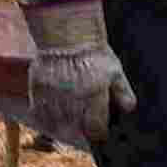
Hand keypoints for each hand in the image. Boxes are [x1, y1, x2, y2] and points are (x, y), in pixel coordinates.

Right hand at [23, 0, 136, 144]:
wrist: (65, 33)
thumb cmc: (92, 51)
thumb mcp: (114, 70)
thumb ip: (122, 92)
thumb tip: (128, 109)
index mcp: (94, 96)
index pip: (96, 129)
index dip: (99, 133)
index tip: (99, 131)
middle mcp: (73, 100)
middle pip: (76, 130)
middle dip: (82, 129)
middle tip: (85, 122)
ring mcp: (53, 96)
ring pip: (57, 125)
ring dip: (64, 125)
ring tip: (70, 117)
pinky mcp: (38, 91)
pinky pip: (40, 114)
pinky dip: (46, 118)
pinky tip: (53, 113)